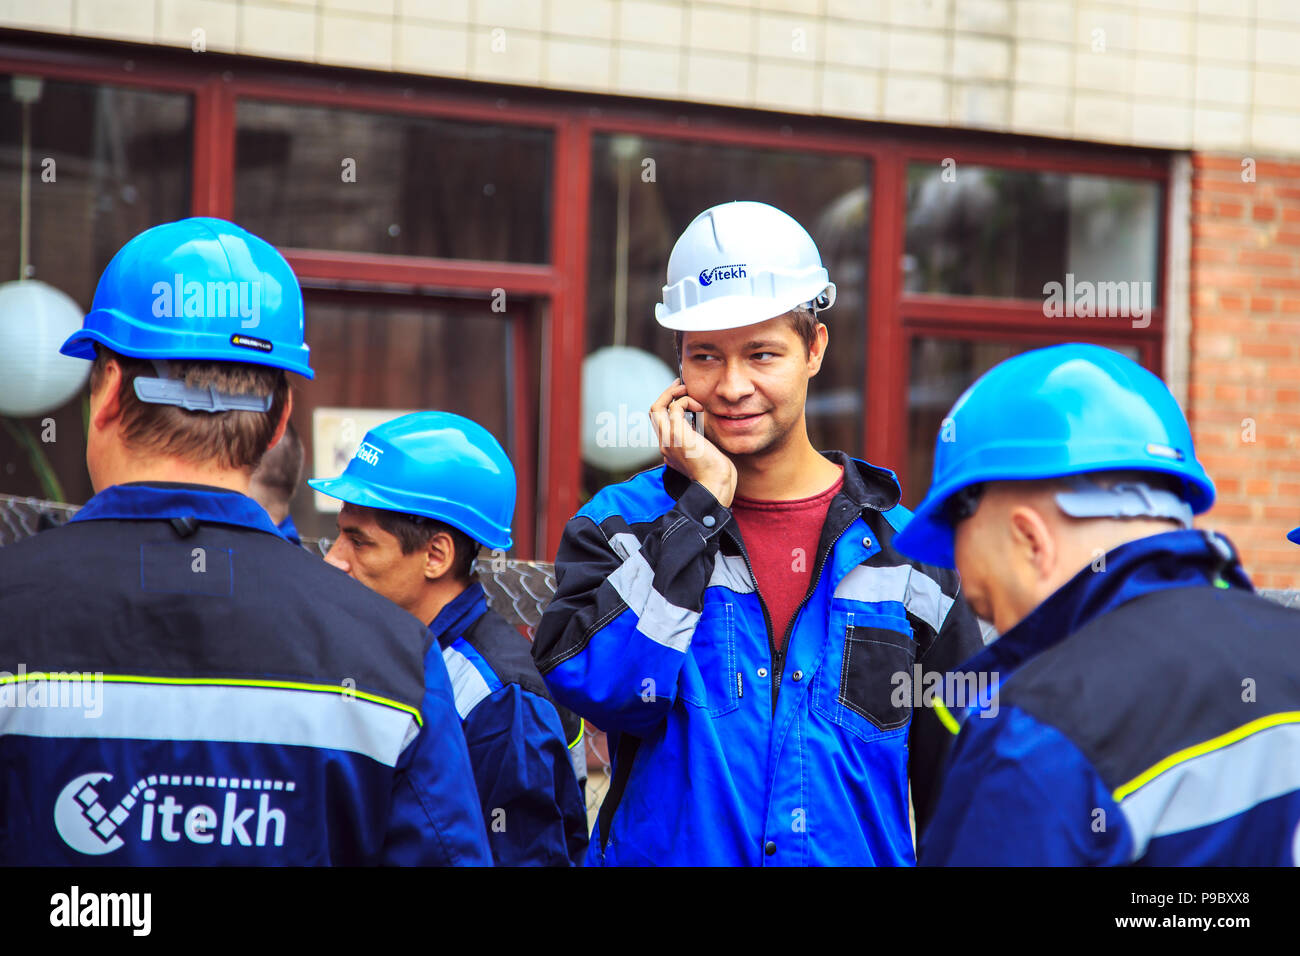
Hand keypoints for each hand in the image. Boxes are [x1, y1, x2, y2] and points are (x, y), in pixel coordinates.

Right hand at [649, 380, 736, 507]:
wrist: (715, 485)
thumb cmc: (714, 473)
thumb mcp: (700, 454)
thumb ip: (694, 442)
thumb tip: (696, 429)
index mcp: (668, 448)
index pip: (659, 420)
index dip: (668, 404)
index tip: (681, 394)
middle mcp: (664, 443)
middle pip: (653, 411)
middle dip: (666, 394)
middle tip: (681, 386)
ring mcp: (669, 439)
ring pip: (657, 407)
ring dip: (673, 394)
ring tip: (689, 392)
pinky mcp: (678, 435)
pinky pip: (674, 408)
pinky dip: (685, 401)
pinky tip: (699, 407)